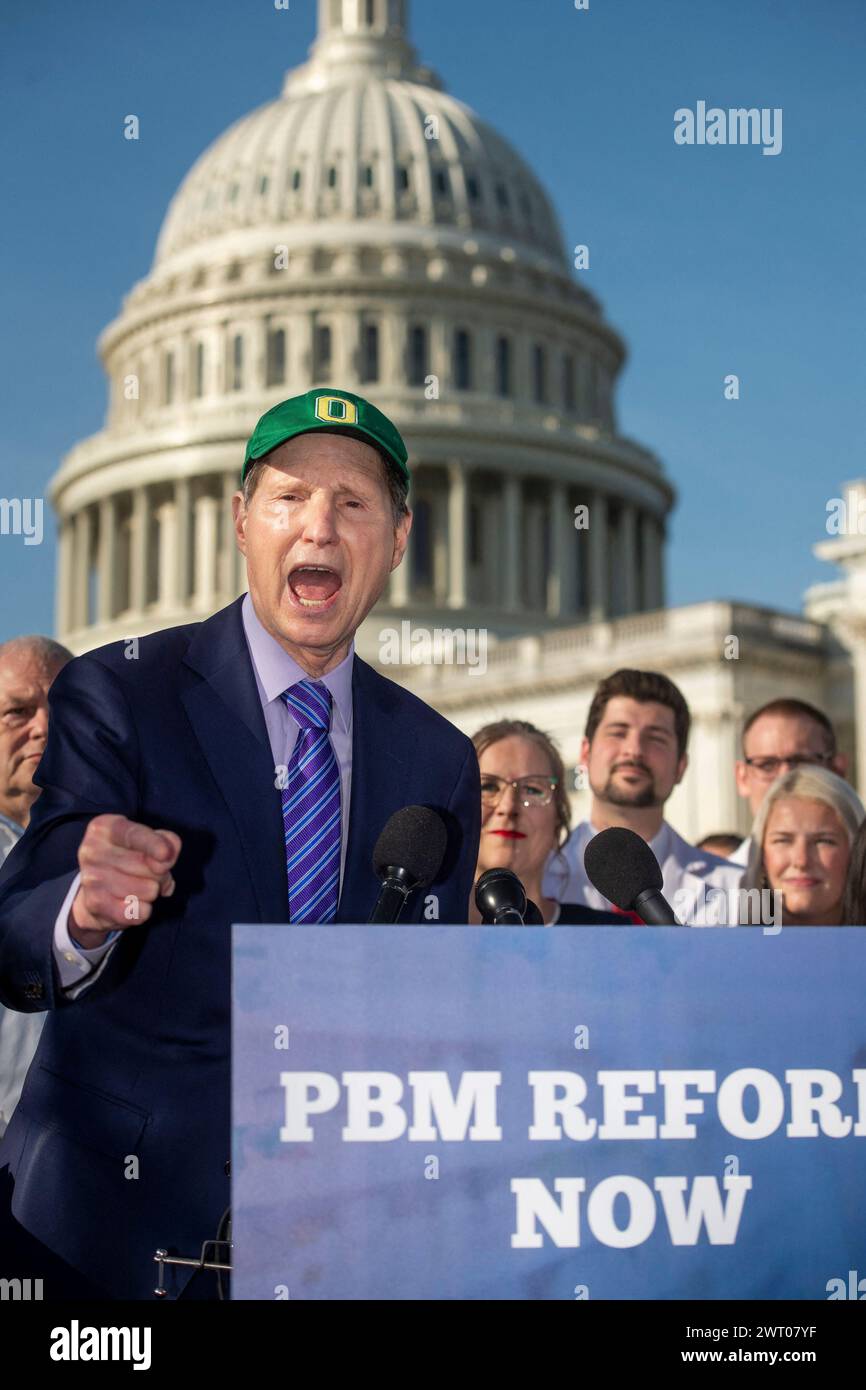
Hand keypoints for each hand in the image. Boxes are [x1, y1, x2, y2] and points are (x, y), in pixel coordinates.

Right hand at [69, 814, 180, 949]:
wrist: (97, 893)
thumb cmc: (129, 858)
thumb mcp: (149, 842)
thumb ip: (166, 843)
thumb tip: (165, 859)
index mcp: (104, 828)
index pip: (133, 835)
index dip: (152, 844)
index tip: (165, 854)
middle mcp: (92, 850)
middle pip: (148, 865)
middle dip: (160, 873)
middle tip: (149, 873)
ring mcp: (91, 878)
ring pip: (147, 890)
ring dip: (152, 892)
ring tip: (138, 887)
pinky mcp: (94, 904)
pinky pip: (136, 912)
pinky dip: (143, 911)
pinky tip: (132, 905)